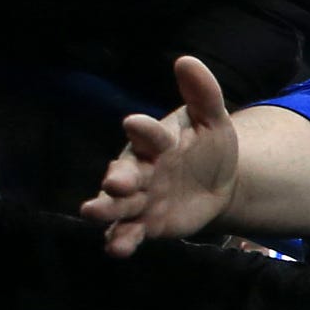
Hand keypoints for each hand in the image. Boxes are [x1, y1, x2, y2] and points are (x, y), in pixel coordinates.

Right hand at [81, 55, 237, 256]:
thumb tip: (187, 60)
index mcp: (155, 140)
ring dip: (106, 209)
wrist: (218, 185)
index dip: (143, 129)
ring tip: (92, 213)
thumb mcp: (213, 120)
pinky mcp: (145, 223)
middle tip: (114, 182)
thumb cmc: (208, 148)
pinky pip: (129, 231)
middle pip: (124, 171)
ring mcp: (140, 198)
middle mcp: (140, 168)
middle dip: (118, 177)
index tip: (135, 123)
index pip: (147, 133)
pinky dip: (121, 239)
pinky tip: (116, 248)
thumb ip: (203, 94)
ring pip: (118, 204)